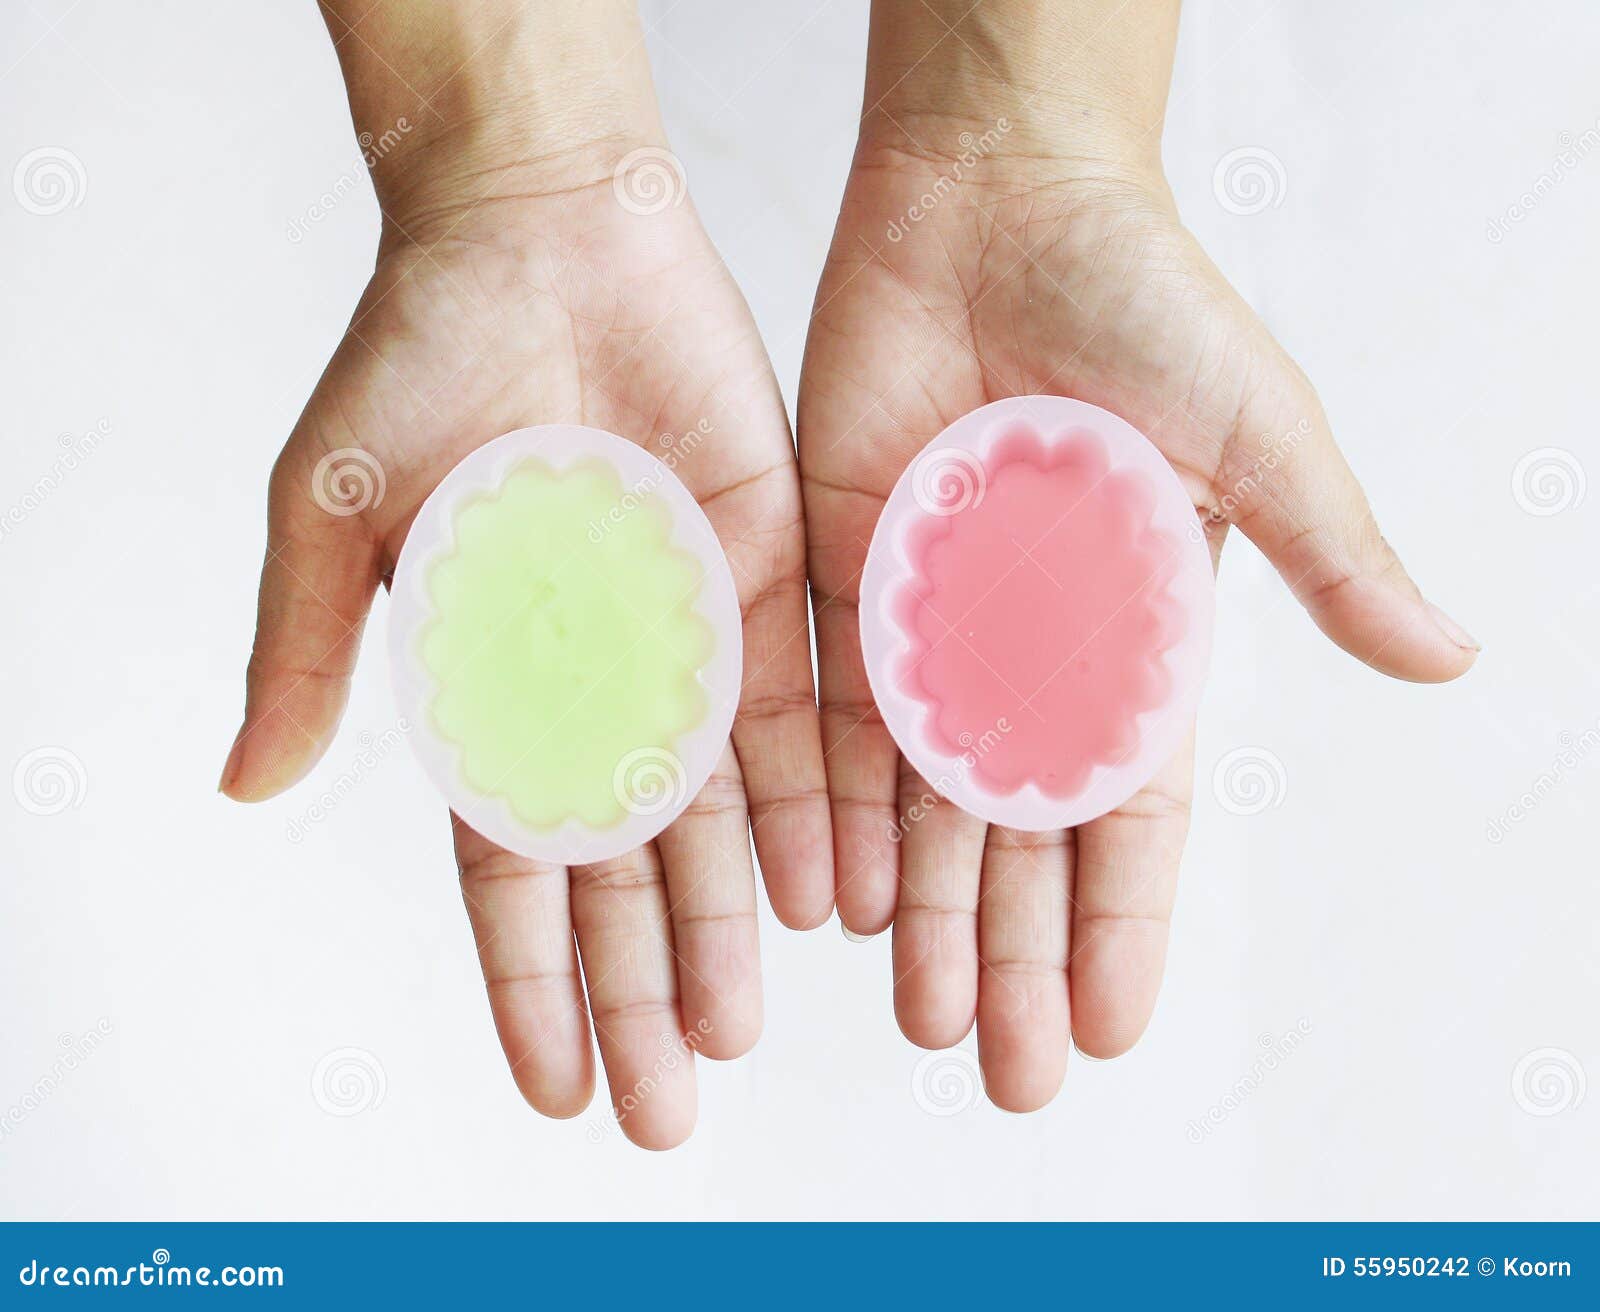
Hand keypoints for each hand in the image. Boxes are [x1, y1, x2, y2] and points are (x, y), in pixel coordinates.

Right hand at [220, 2, 830, 1148]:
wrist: (542, 237)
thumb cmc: (420, 357)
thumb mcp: (337, 510)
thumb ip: (310, 648)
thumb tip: (246, 783)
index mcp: (495, 693)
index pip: (514, 871)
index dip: (532, 981)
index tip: (561, 1087)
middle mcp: (602, 692)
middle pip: (626, 874)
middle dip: (642, 989)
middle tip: (672, 1105)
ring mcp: (691, 648)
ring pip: (722, 819)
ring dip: (733, 927)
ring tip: (744, 1030)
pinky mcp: (772, 589)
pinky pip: (802, 719)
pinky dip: (816, 808)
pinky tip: (834, 896)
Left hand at [799, 1, 1476, 1110]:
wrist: (998, 198)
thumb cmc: (1143, 299)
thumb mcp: (1253, 433)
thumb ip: (1327, 554)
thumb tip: (1449, 658)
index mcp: (1133, 636)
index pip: (1132, 815)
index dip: (1126, 922)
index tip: (1113, 1030)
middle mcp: (1026, 651)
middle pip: (1021, 839)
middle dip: (1018, 954)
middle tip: (1004, 1073)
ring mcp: (929, 624)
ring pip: (921, 802)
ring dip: (924, 913)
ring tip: (919, 1017)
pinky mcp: (843, 579)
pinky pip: (833, 714)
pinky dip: (834, 808)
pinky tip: (837, 898)